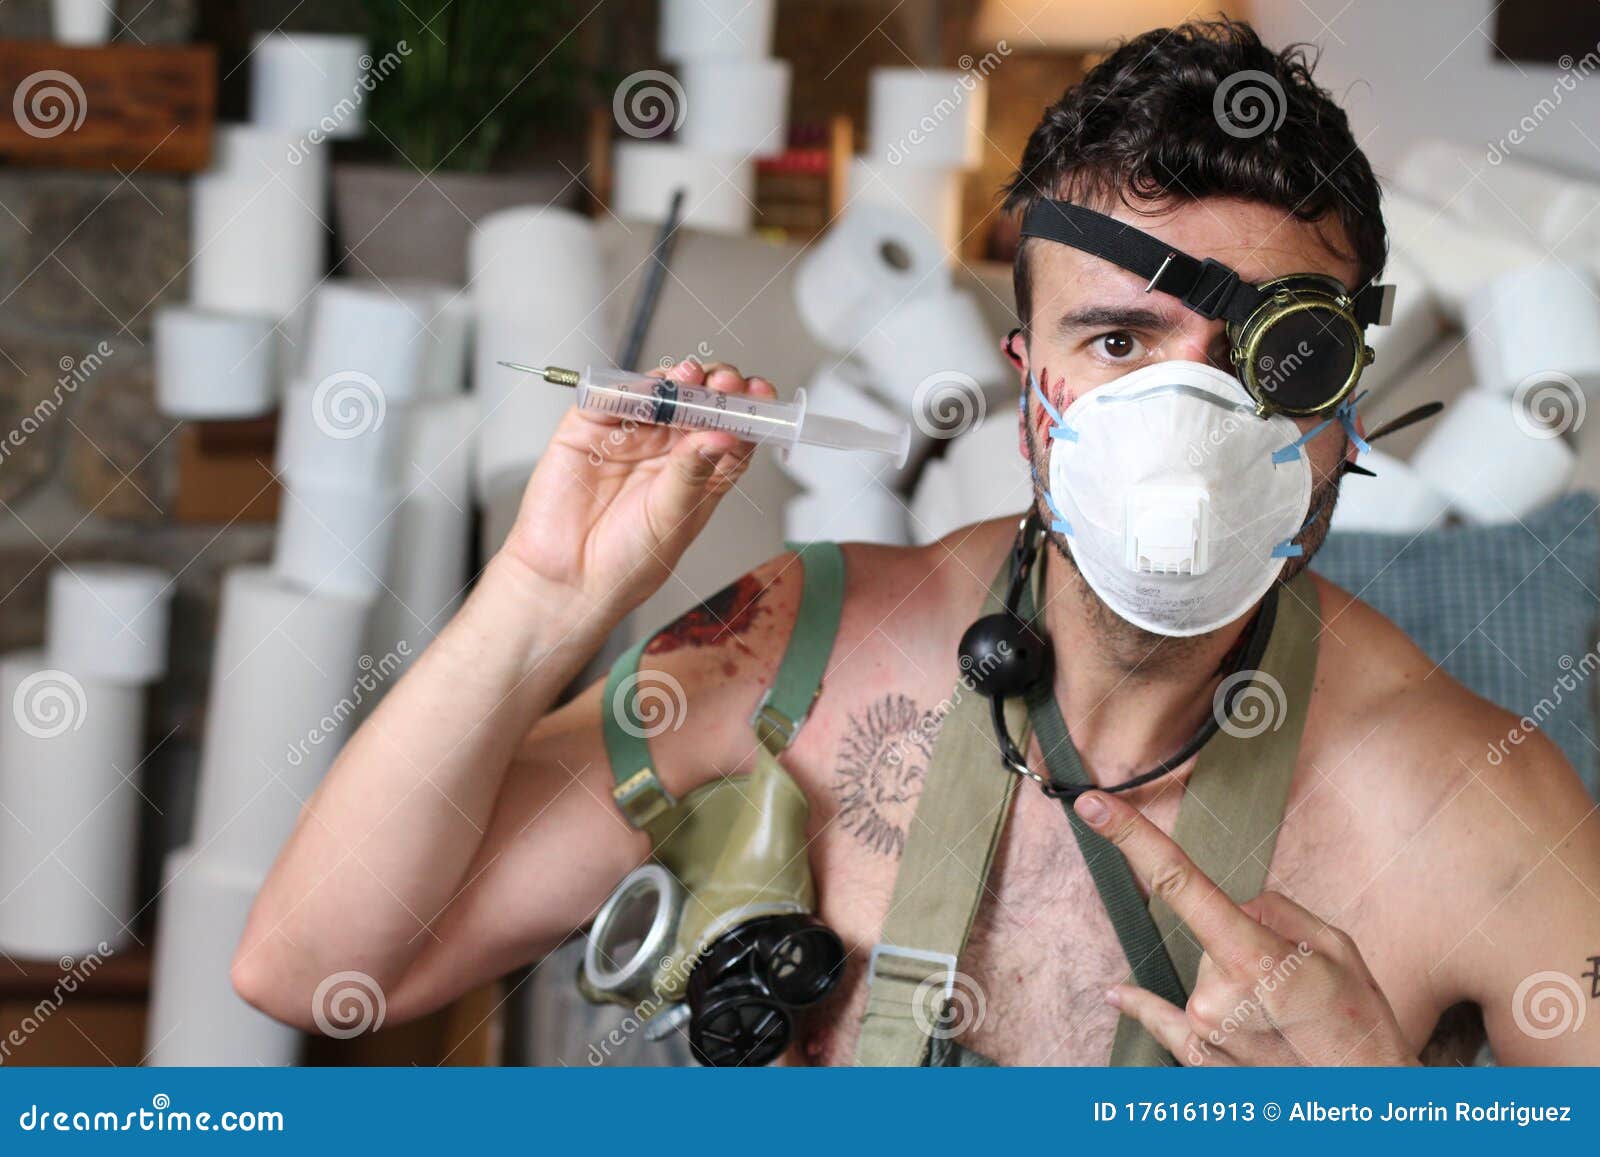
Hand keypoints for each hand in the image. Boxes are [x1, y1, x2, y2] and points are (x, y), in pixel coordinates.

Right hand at [499, 359, 773, 623]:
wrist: (569, 581)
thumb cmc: (627, 562)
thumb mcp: (672, 518)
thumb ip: (693, 472)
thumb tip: (723, 434)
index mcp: (700, 470)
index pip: (733, 428)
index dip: (748, 408)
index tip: (760, 394)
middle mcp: (668, 448)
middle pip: (701, 400)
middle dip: (716, 385)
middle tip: (725, 382)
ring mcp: (630, 433)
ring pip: (660, 390)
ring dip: (678, 378)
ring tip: (690, 378)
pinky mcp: (589, 427)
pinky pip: (610, 395)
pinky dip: (629, 386)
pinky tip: (647, 390)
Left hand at [1073, 790, 1417, 1066]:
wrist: (1369, 1107)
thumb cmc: (1360, 1030)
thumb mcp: (1336, 950)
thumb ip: (1276, 912)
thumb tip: (1237, 906)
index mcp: (1253, 958)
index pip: (1178, 881)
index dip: (1131, 838)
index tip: (1092, 806)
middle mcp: (1215, 996)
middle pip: (1210, 939)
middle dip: (1243, 945)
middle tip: (1292, 982)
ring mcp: (1203, 1033)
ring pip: (1204, 978)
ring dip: (1236, 986)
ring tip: (1287, 1019)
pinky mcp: (1198, 1063)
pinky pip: (1159, 1019)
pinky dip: (1141, 1005)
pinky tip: (1116, 993)